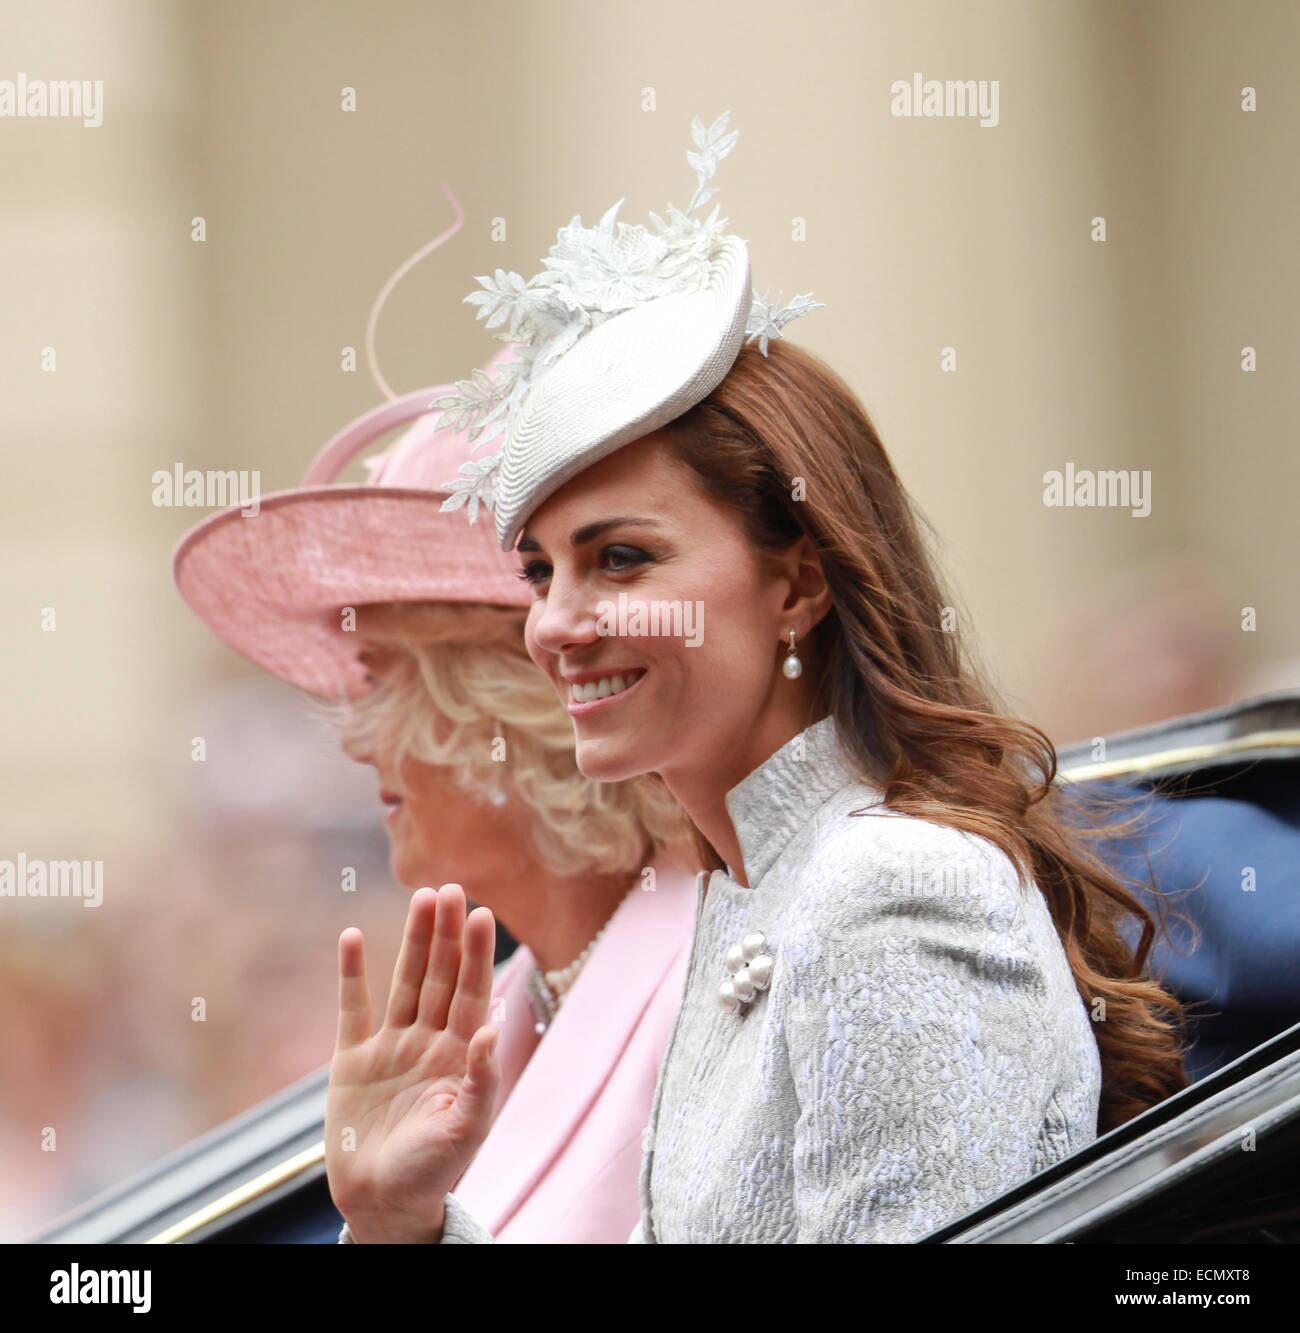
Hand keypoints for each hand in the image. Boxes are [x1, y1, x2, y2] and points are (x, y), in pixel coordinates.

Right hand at [326, 883, 499, 1242]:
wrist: (382, 1204)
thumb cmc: (433, 1172)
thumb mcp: (466, 1129)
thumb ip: (482, 1079)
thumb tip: (494, 1027)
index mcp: (460, 1055)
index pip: (472, 991)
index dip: (476, 953)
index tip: (482, 913)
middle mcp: (429, 1041)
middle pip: (440, 976)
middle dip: (447, 933)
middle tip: (452, 888)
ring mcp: (391, 1046)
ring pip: (405, 981)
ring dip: (413, 941)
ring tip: (421, 896)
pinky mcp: (352, 1060)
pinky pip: (353, 1008)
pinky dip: (352, 974)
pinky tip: (351, 937)